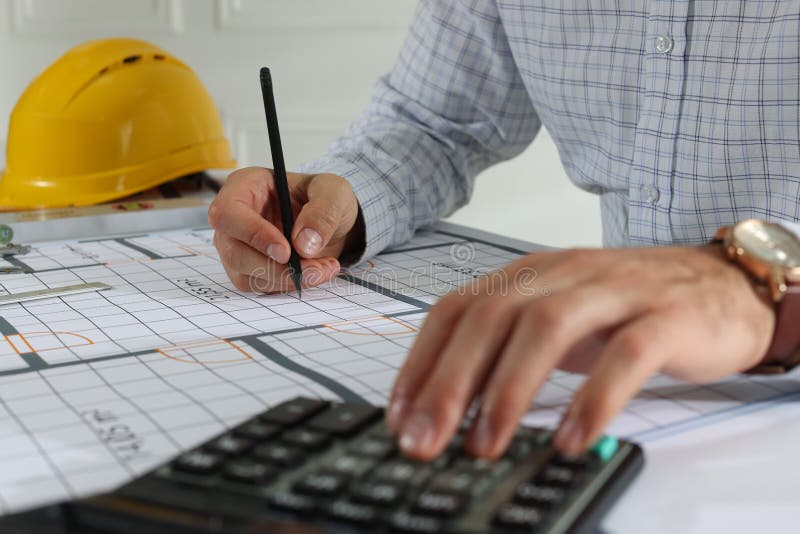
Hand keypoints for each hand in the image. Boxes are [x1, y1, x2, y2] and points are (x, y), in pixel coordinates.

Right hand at [208, 167, 359, 292]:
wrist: (333, 223)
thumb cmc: (325, 198)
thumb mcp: (334, 192)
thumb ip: (323, 212)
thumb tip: (303, 244)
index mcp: (245, 186)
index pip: (228, 212)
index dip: (253, 234)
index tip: (286, 252)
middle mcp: (234, 218)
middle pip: (235, 251)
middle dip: (277, 267)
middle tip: (316, 268)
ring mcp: (237, 246)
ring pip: (247, 275)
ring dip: (288, 279)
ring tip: (324, 268)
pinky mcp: (249, 270)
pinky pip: (261, 287)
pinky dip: (290, 285)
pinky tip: (315, 273)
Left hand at [386, 246, 774, 458]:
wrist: (718, 284)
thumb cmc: (624, 308)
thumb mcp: (556, 318)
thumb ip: (507, 350)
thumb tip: (449, 406)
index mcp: (528, 274)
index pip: (456, 308)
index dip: (421, 361)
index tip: (400, 415)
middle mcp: (563, 274)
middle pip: (491, 317)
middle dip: (449, 383)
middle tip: (425, 440)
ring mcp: (614, 290)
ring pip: (547, 328)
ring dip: (508, 391)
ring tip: (486, 445)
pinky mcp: (665, 317)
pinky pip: (626, 354)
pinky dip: (593, 398)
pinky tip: (570, 438)